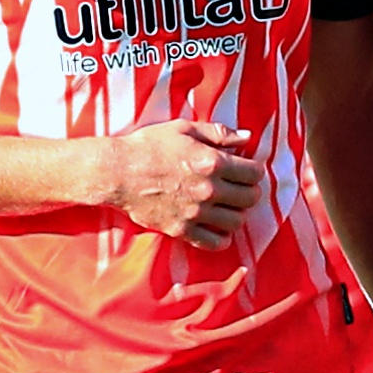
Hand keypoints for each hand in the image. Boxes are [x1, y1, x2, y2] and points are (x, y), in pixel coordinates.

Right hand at [101, 121, 261, 248]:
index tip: (246, 169)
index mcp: (213, 162)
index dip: (254, 170)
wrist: (117, 172)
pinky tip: (216, 227)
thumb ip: (219, 133)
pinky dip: (221, 238)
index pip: (254, 173)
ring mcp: (196, 213)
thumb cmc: (149, 146)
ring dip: (236, 213)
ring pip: (236, 222)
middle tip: (239, 187)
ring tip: (227, 206)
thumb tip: (247, 137)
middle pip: (250, 199)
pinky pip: (213, 243)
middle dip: (249, 191)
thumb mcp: (184, 129)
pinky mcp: (182, 229)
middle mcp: (209, 190)